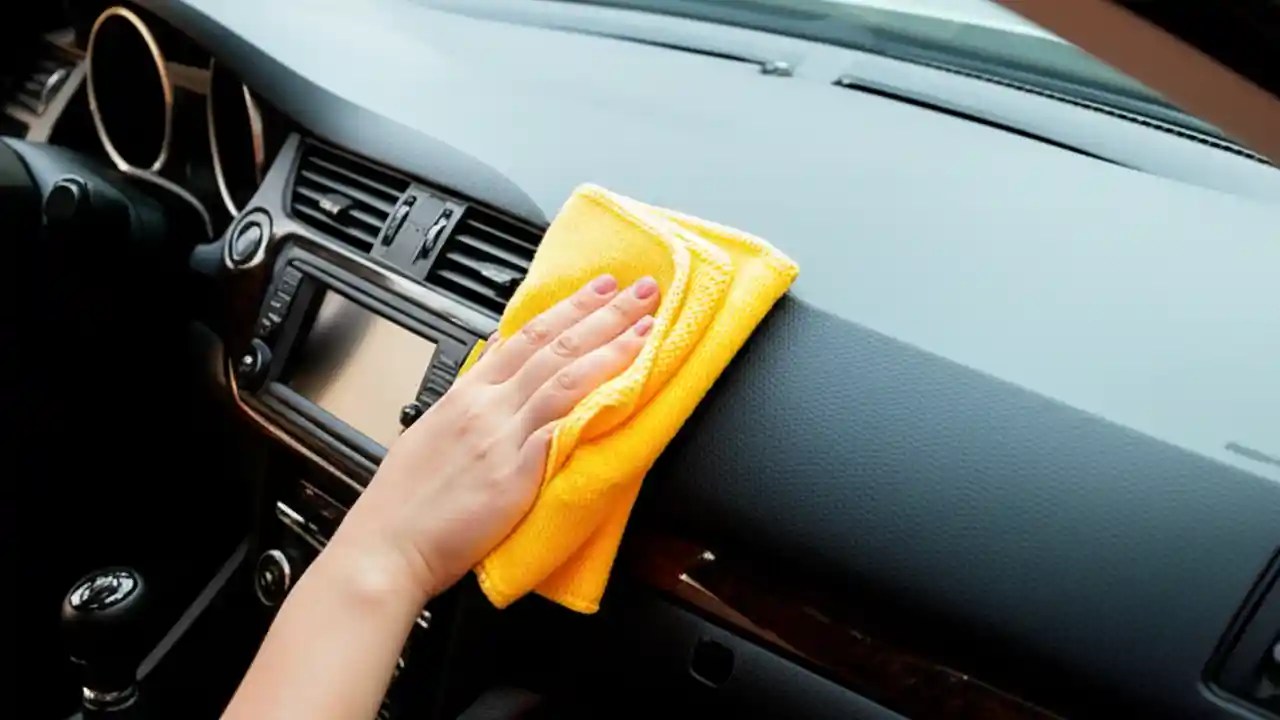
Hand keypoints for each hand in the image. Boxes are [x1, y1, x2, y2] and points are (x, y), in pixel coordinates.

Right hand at [329, 274, 659, 602]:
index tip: (599, 288)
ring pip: (565, 377)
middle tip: (641, 288)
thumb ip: (469, 398)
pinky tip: (624, 387)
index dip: (568, 307)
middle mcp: (485, 407)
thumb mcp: (432, 432)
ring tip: (646, 324)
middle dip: (603, 312)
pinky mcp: (514, 473)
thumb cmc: (406, 504)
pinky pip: (562, 427)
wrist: (387, 547)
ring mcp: (500, 437)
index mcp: (465, 394)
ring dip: (611, 346)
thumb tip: (495, 367)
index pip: (526, 336)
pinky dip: (594, 402)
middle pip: (554, 346)